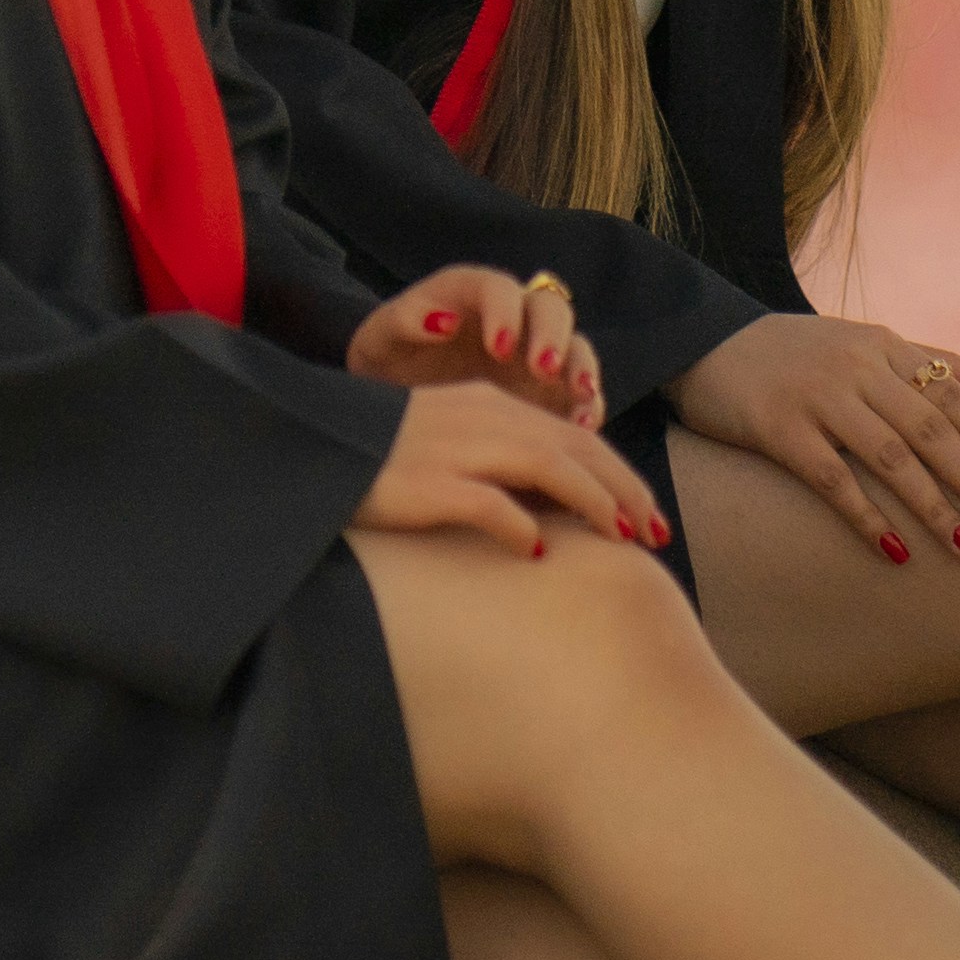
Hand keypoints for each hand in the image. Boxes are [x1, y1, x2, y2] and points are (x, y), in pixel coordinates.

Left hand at [347, 264, 601, 423]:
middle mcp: (515, 316)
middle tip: (543, 368)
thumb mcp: (381, 337)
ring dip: (582, 368)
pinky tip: (583, 428)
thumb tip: (441, 320)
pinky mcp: (553, 391)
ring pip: (576, 347)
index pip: (500, 289)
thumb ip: (404, 321)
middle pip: (550, 310)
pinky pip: (582, 394)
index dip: (505, 313)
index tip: (498, 347)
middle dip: (552, 336)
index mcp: (473, 293)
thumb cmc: (390, 355)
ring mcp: (538, 352)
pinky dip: (589, 407)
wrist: (396, 391)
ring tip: (580, 395)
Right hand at [353, 389, 671, 559]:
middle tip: (655, 534)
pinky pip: (489, 504)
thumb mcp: (444, 440)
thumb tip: (550, 509)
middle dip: (623, 490)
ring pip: (548, 467)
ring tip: (622, 539)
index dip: (617, 475)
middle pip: (574, 449)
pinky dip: (520, 526)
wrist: (304, 447)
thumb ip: (495, 460)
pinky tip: (538, 554)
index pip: (571, 437)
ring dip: (593, 503)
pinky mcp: (426, 482)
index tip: (644, 517)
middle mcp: (478, 418)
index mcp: (486, 405)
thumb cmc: (374, 456)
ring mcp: (453, 448)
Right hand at [670, 311, 959, 566]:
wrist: (699, 340)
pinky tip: (895, 551)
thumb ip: (926, 362)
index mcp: (882, 347)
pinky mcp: (777, 426)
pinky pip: (831, 478)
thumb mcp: (860, 341)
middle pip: (930, 431)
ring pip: (891, 458)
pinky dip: (867, 516)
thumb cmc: (791, 352)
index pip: (951, 394)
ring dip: (935, 508)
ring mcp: (817, 396)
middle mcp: (856, 367)